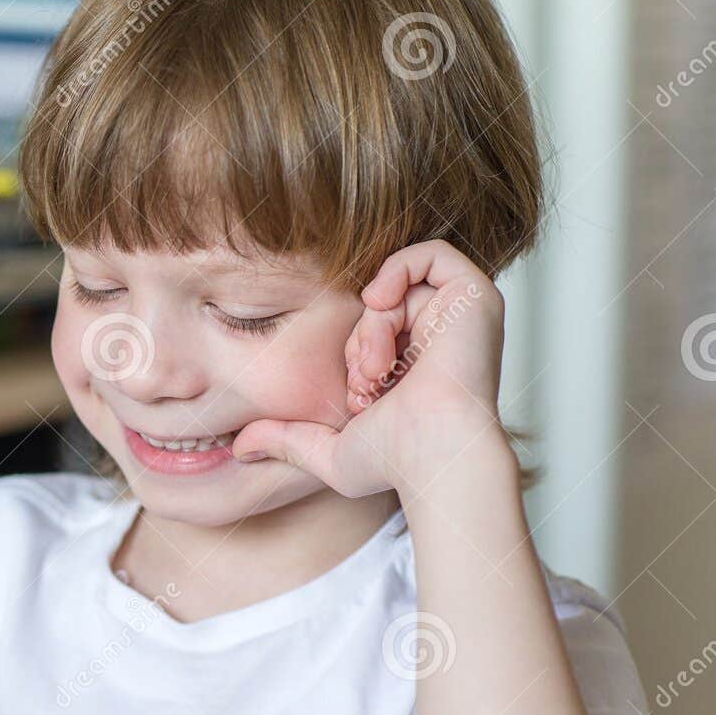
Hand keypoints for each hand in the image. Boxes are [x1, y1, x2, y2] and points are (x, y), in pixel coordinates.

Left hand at [231, 240, 512, 497]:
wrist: (434, 453)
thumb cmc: (394, 461)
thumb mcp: (328, 449)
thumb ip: (285, 439)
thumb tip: (239, 447)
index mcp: (418, 365)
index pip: (367, 330)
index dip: (352, 355)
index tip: (357, 397)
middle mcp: (442, 338)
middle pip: (379, 308)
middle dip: (359, 343)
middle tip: (366, 384)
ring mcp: (461, 316)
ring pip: (397, 289)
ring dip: (374, 325)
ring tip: (379, 368)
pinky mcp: (476, 295)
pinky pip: (430, 254)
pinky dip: (398, 272)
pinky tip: (381, 305)